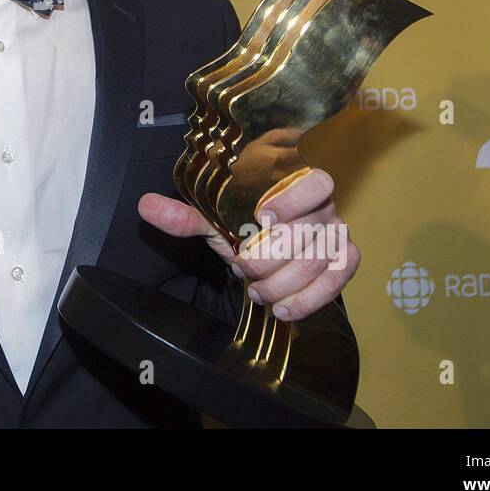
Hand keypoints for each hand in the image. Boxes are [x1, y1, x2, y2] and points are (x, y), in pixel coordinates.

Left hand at [138, 168, 358, 320]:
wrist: (265, 250)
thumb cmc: (241, 227)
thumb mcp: (212, 220)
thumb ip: (184, 215)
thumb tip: (146, 205)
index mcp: (294, 183)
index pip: (315, 181)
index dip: (293, 199)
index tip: (262, 215)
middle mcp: (322, 206)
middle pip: (310, 230)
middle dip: (271, 256)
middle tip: (243, 265)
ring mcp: (336, 233)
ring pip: (319, 259)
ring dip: (283, 281)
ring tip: (256, 290)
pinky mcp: (344, 260)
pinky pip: (337, 279)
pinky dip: (309, 298)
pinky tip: (282, 309)